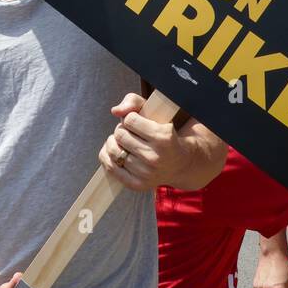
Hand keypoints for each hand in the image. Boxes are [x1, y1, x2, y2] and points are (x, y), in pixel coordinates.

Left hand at [99, 93, 223, 190]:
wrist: (181, 163)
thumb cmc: (164, 135)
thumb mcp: (155, 112)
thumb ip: (134, 102)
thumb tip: (116, 111)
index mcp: (163, 138)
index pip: (129, 120)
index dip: (130, 118)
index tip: (138, 122)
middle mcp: (155, 157)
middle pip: (120, 135)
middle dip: (123, 130)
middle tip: (131, 133)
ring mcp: (146, 173)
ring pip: (113, 151)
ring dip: (114, 143)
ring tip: (124, 142)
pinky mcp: (138, 185)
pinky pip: (111, 168)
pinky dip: (107, 157)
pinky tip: (115, 152)